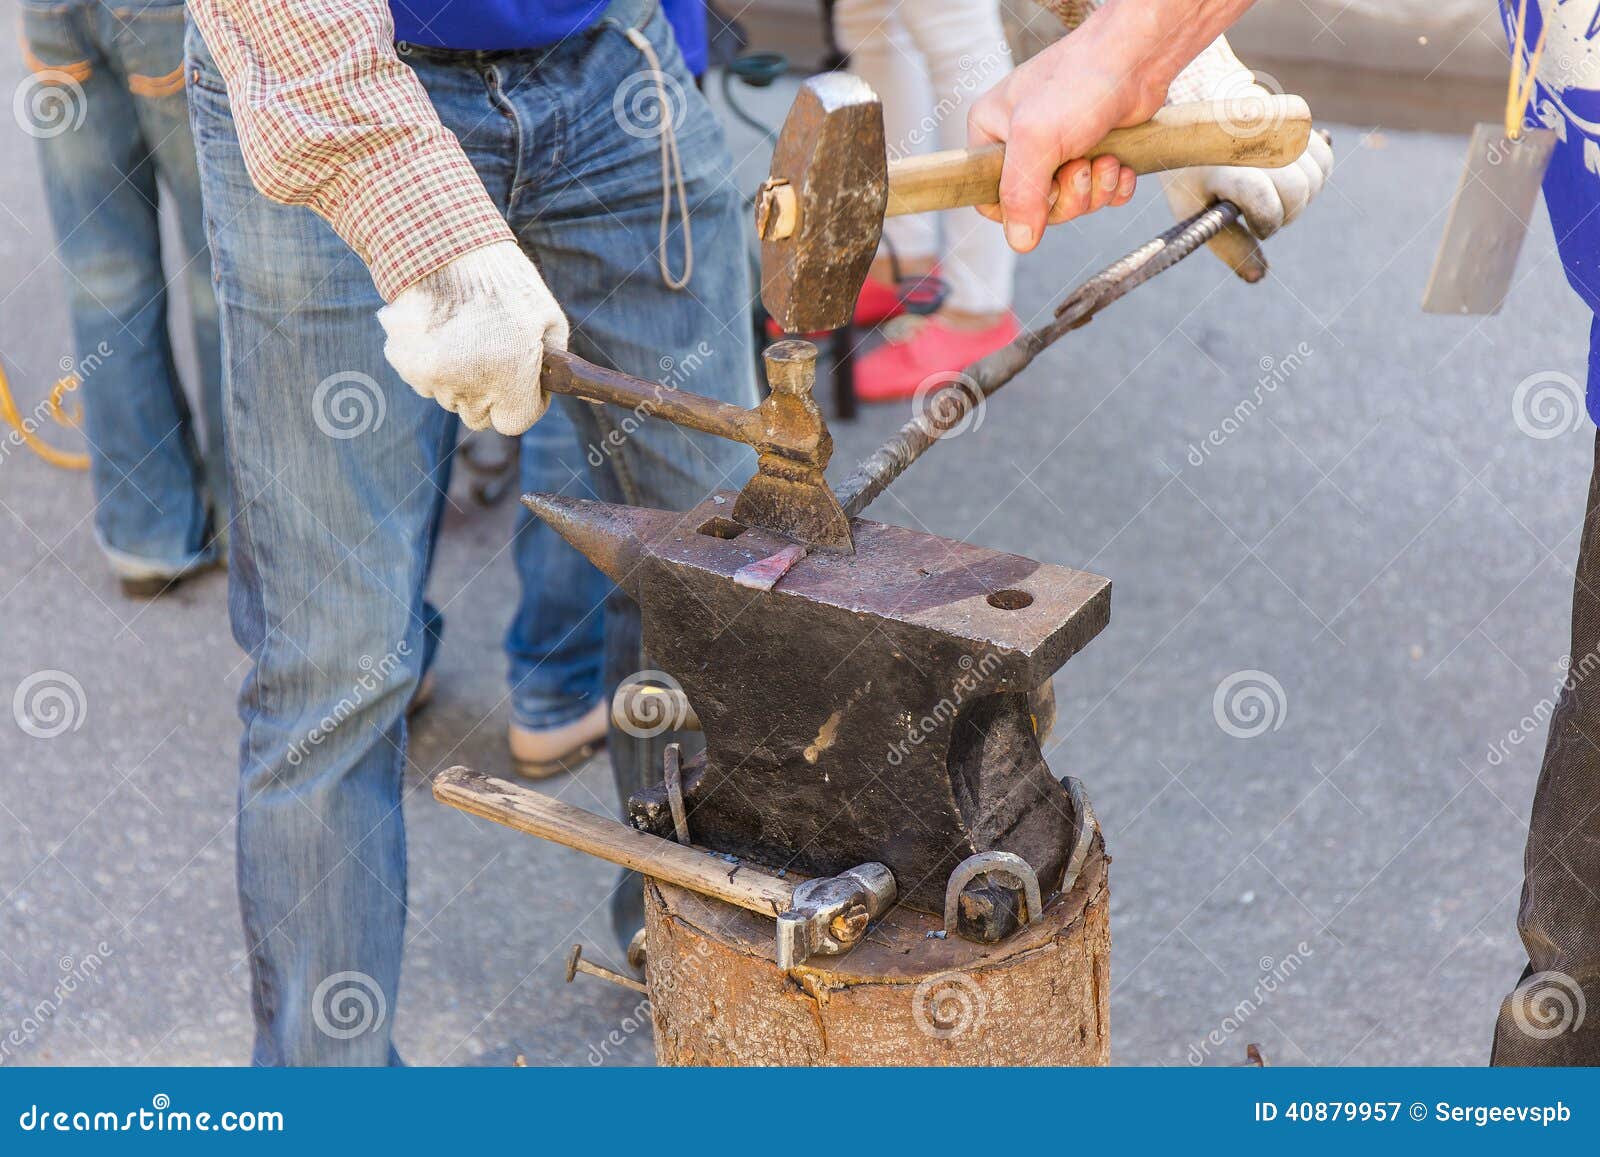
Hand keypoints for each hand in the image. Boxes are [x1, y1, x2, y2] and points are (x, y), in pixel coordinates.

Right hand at [378, 241, 568, 434]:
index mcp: (510, 376)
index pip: (515, 422)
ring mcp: (434, 376)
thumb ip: (554, 358)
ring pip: (451, 398)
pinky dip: (433, 365)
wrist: (442, 245)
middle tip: (496, 357)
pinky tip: (442, 332)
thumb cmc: (503, 278)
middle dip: (492, 395)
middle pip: (480, 416)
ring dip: (461, 379)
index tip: (526, 383)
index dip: (525, 403)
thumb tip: (551, 381)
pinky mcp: (407, 364)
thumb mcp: (548, 315)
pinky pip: (424, 380)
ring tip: (467, 336)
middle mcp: (470, 384)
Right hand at [967, 24, 1158, 253]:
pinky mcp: (1093, 153)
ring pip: (1071, 203)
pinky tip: (1119, 164)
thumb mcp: (1036, 140)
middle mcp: (1021, 144)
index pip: (990, 199)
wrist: (1138, 57)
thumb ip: (1020, 194)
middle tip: (1080, 169)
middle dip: (1067, 197)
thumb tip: (1020, 242)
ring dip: (1094, 191)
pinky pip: (1099, 195)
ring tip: (1104, 160)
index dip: (1019, 209)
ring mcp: (1059, 150)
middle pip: (1035, 208)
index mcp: (991, 135)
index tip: (1044, 192)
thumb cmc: (1080, 81)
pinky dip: (1113, 187)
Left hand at [1162, 127, 1331, 239]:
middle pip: (1297, 189)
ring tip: (1271, 195)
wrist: (1196, 124)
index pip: (1261, 195)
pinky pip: (1325, 160)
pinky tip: (1287, 178)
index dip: (1266, 221)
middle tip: (1262, 213)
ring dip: (1299, 198)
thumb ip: (1228, 245)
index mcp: (1220, 163)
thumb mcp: (1196, 215)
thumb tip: (1259, 276)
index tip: (1255, 225)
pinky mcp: (1297, 120)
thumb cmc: (1192, 177)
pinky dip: (1314, 178)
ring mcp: (1277, 126)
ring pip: (1316, 176)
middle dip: (1285, 214)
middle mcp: (1253, 140)